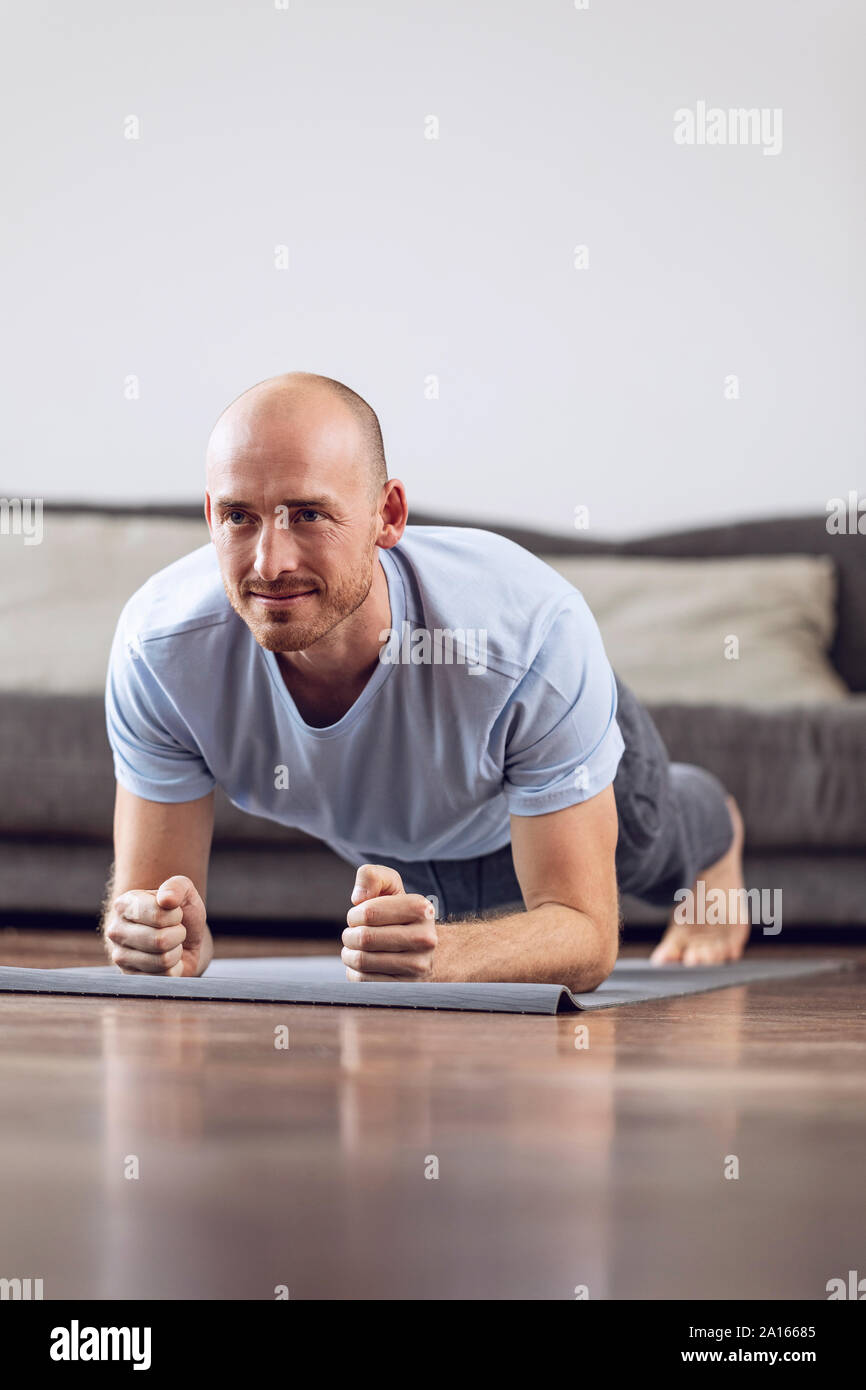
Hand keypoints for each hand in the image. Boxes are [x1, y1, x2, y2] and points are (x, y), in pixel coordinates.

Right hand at [105, 875, 210, 976]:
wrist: (182, 940)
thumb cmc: (180, 914)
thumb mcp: (184, 892)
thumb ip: (177, 887)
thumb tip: (166, 899)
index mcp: (124, 905)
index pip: (158, 914)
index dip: (176, 915)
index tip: (174, 912)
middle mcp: (116, 931)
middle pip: (160, 940)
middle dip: (178, 934)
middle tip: (174, 930)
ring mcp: (120, 957)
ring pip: (163, 960)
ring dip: (177, 951)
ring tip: (170, 944)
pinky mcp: (131, 978)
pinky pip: (165, 977)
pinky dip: (175, 968)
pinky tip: (167, 959)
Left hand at [342, 864, 437, 980]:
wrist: (425, 949)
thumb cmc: (398, 915)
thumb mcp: (389, 888)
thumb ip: (372, 877)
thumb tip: (358, 897)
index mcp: (421, 909)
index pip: (368, 913)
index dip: (354, 915)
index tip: (359, 917)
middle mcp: (425, 938)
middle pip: (364, 938)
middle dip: (349, 935)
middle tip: (353, 934)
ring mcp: (418, 966)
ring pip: (362, 961)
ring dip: (349, 954)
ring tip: (356, 949)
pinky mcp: (406, 988)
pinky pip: (363, 981)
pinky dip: (355, 972)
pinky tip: (365, 965)